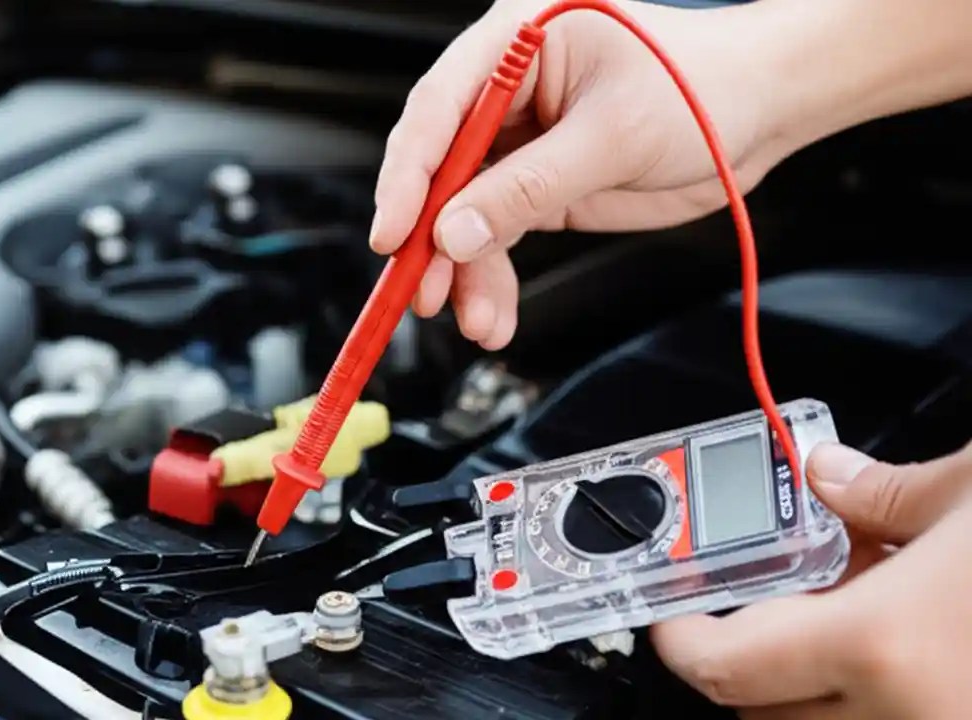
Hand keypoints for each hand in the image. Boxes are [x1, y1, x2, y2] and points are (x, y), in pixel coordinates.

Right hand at [370, 0, 793, 348]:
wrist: (760, 114)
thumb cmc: (704, 91)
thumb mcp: (612, 138)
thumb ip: (528, 188)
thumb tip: (455, 234)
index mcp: (516, 40)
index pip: (440, 108)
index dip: (409, 176)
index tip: (392, 236)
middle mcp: (505, 88)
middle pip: (439, 167)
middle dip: (430, 238)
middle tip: (422, 292)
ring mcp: (516, 138)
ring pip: (462, 213)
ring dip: (463, 272)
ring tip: (475, 319)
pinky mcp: (533, 182)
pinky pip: (494, 235)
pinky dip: (490, 276)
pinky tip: (493, 310)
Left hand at [651, 440, 971, 718]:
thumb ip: (884, 491)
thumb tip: (829, 477)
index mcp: (881, 645)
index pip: (725, 666)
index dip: (680, 640)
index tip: (670, 613)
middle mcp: (907, 714)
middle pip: (768, 705)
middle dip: (752, 650)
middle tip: (771, 590)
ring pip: (828, 718)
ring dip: (816, 675)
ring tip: (852, 605)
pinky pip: (893, 715)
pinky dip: (877, 686)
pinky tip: (908, 631)